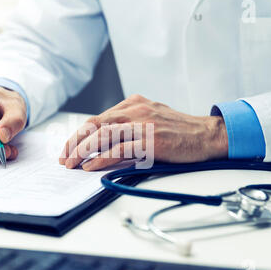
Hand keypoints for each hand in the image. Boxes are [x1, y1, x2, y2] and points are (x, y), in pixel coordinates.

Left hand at [59, 94, 227, 170]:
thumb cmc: (180, 130)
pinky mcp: (151, 140)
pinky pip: (120, 148)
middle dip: (75, 143)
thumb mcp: (150, 118)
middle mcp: (135, 110)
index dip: (79, 134)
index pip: (98, 118)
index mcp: (133, 104)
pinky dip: (101, 158)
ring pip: (104, 135)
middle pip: (95, 124)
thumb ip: (128, 125)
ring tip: (71, 164)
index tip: (68, 148)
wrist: (207, 135)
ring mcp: (143, 124)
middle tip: (63, 158)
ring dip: (83, 151)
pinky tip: (90, 166)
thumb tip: (104, 143)